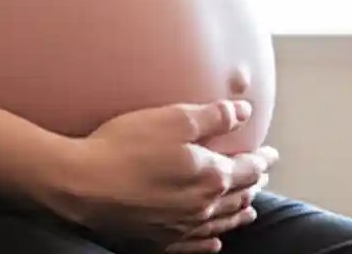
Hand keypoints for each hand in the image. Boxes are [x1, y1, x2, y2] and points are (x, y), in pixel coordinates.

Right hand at [43, 101, 279, 251]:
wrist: (80, 186)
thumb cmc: (125, 146)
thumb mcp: (173, 119)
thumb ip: (213, 116)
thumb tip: (244, 112)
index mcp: (210, 177)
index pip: (248, 168)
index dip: (262, 159)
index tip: (271, 154)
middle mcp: (201, 207)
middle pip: (237, 196)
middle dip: (253, 183)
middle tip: (261, 176)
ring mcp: (179, 228)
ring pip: (220, 222)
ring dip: (238, 213)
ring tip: (250, 208)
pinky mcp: (157, 241)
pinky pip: (194, 246)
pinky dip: (210, 242)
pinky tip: (215, 242)